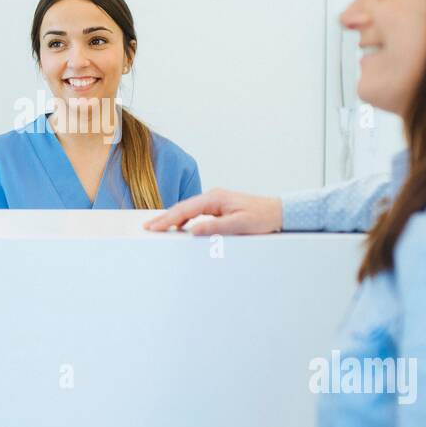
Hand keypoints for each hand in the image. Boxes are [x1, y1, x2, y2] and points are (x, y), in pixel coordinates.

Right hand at [143, 188, 282, 235]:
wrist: (278, 212)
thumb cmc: (262, 217)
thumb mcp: (239, 224)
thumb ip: (216, 227)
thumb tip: (193, 230)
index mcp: (215, 198)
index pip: (185, 209)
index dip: (167, 219)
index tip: (153, 226)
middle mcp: (213, 196)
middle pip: (183, 207)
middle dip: (164, 217)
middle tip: (147, 227)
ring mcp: (215, 201)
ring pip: (188, 209)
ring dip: (173, 218)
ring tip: (158, 227)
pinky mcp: (218, 207)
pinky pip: (196, 212)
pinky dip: (184, 219)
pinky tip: (179, 226)